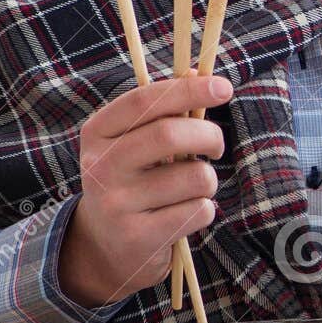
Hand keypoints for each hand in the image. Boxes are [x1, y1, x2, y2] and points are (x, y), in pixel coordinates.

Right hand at [59, 74, 230, 306]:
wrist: (104, 248)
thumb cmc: (132, 183)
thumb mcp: (133, 145)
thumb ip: (163, 113)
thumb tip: (197, 74)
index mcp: (97, 133)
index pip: (145, 100)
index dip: (189, 90)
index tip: (224, 87)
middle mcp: (100, 166)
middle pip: (171, 135)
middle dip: (210, 136)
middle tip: (217, 147)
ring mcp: (117, 204)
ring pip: (195, 176)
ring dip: (208, 180)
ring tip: (193, 189)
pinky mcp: (138, 237)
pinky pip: (198, 210)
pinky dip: (204, 210)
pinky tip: (184, 215)